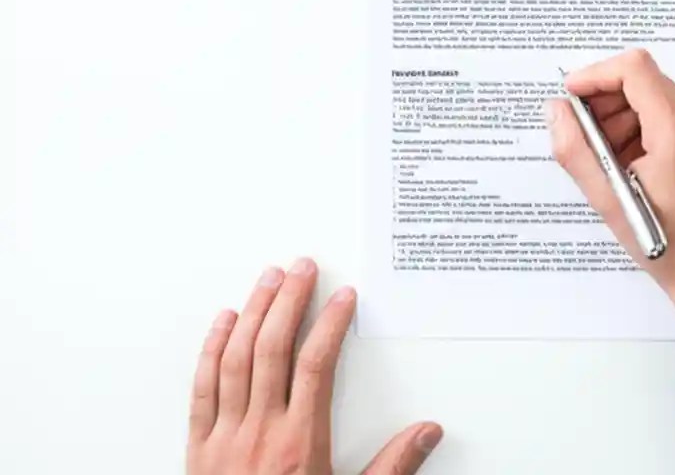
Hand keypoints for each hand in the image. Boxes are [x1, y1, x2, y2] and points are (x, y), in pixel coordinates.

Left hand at [187, 258, 442, 474]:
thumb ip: (392, 466)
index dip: (330, 324)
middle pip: (272, 349)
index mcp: (300, 444)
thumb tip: (428, 432)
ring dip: (253, 313)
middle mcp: (259, 432)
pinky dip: (211, 350)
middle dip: (289, 301)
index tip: (343, 298)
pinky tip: (224, 322)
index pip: (315, 365)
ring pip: (235, 359)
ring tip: (268, 279)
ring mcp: (224, 438)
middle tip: (303, 268)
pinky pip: (202, 388)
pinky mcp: (198, 448)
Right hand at [545, 49, 674, 329]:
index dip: (595, 75)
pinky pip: (670, 114)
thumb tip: (556, 111)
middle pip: (644, 79)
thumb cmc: (669, 247)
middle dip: (606, 101)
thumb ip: (575, 150)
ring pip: (655, 95)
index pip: (634, 70)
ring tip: (608, 159)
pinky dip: (642, 127)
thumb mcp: (608, 200)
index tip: (570, 96)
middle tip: (584, 135)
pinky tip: (629, 164)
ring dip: (622, 116)